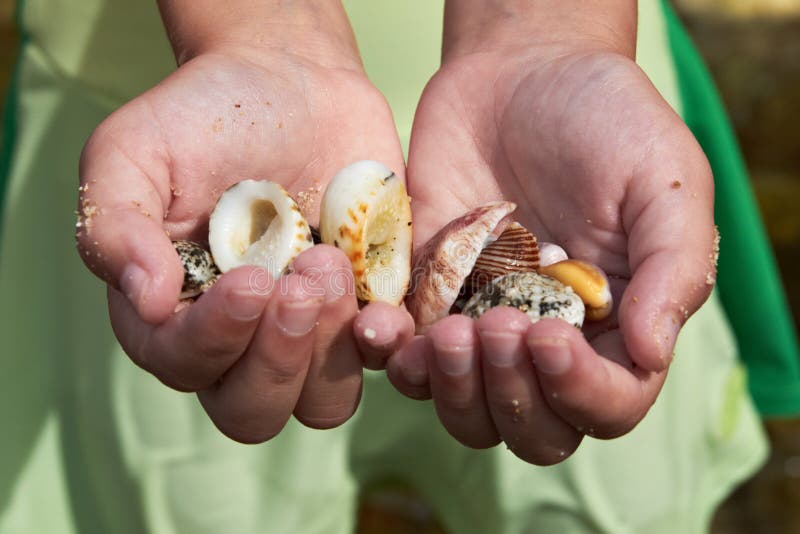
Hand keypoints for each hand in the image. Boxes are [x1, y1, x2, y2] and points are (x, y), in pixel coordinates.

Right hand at [77, 40, 413, 441]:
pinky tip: (379, 303)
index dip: (215, 339)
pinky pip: (382, 360)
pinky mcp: (365, 308)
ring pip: (320, 403)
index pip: (184, 366)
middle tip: (301, 279)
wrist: (291, 80)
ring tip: (331, 268)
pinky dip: (385, 344)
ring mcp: (308, 330)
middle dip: (277, 359)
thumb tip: (144, 300)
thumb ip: (114, 225)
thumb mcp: (133, 152)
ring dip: (329, 355)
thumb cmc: (203, 116)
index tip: (249, 279)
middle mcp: (241, 337)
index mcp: (175, 313)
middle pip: (252, 410)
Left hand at [387, 16, 716, 463]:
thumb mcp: (663, 180)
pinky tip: (382, 326)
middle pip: (533, 429)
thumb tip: (650, 354)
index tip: (547, 336)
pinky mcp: (426, 297)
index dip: (579, 394)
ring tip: (446, 333)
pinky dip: (389, 356)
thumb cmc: (607, 121)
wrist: (521, 73)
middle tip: (499, 325)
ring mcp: (483, 324)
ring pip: (464, 410)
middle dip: (511, 396)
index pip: (608, 406)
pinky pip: (402, 356)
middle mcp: (549, 341)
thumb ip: (673, 268)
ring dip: (450, 390)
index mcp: (617, 326)